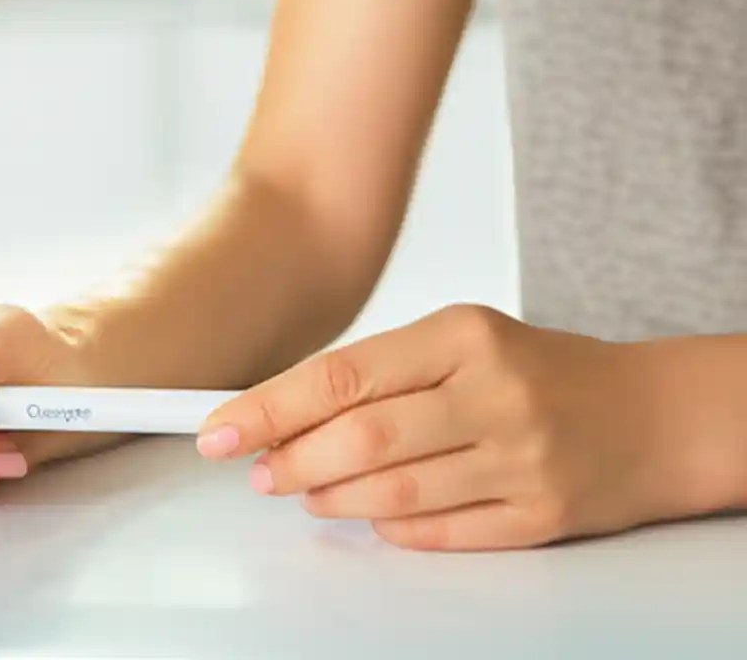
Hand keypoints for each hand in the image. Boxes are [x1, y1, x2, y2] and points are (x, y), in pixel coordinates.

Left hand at [197, 305, 732, 549]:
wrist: (650, 415)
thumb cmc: (536, 372)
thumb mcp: (460, 342)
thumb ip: (378, 376)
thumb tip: (282, 419)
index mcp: (464, 335)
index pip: (341, 375)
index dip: (267, 409)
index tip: (218, 430)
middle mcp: (495, 394)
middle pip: (360, 439)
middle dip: (290, 461)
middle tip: (260, 470)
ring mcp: (521, 458)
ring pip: (393, 494)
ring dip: (331, 498)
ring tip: (305, 491)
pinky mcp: (540, 516)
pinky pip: (438, 533)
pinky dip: (389, 527)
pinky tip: (371, 513)